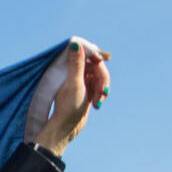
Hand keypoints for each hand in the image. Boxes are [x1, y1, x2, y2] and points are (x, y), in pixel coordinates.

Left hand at [33, 40, 110, 156]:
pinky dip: (101, 94)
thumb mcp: (74, 83)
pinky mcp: (87, 90)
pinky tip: (97, 105)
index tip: (104, 60)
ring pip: (101, 77)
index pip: (89, 54)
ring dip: (103, 88)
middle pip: (98, 67)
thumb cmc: (68, 106)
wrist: (67, 127)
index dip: (98, 57)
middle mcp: (76, 73)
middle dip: (103, 79)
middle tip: (103, 93)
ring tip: (98, 102)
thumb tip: (74, 43)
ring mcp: (83, 82)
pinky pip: (100, 86)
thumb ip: (76, 64)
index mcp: (70, 68)